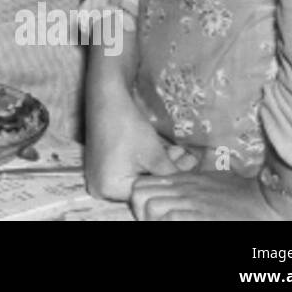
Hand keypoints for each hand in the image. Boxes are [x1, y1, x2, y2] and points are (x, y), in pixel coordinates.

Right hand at [85, 82, 196, 200]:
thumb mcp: (155, 156)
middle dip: (167, 171)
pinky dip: (146, 160)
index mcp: (110, 188)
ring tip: (182, 153)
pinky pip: (129, 168)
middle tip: (190, 160)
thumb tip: (190, 186)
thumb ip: (172, 176)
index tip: (191, 172)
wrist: (106, 98)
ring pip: (138, 175)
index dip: (171, 183)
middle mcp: (101, 186)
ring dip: (160, 164)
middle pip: (143, 184)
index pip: (148, 193)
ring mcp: (100, 175)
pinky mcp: (103, 165)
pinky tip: (167, 151)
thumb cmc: (127, 127)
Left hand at [130, 171, 291, 220]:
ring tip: (166, 224)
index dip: (140, 199)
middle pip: (139, 195)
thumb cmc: (242, 193)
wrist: (268, 201)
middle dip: (141, 210)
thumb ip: (187, 183)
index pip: (141, 185)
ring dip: (154, 219)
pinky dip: (169, 223)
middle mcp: (181, 188)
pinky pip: (170, 219)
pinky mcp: (198, 216)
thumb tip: (172, 187)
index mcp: (181, 180)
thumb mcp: (208, 180)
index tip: (147, 212)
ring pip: (150, 207)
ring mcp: (189, 202)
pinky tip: (179, 227)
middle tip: (153, 221)